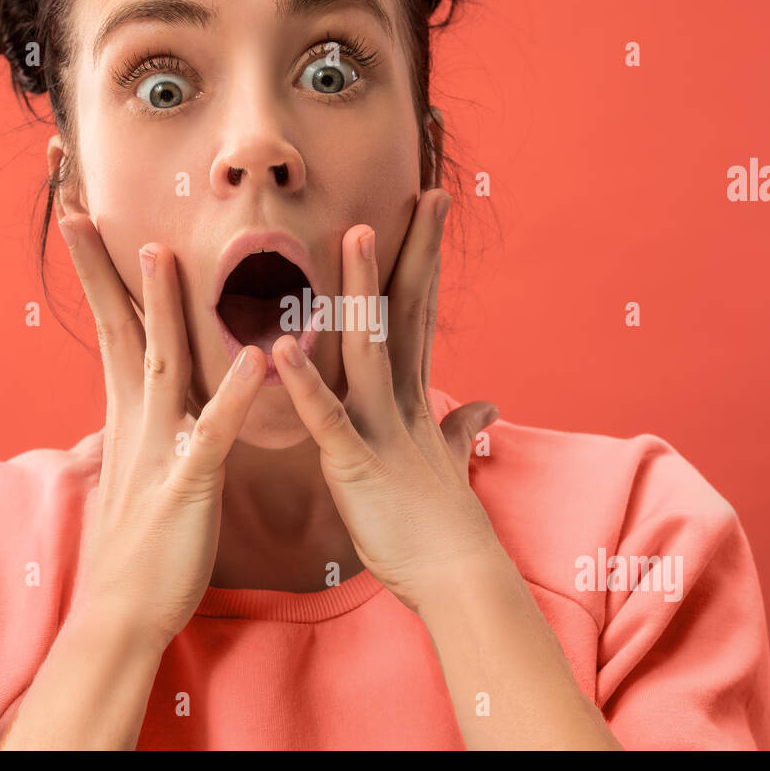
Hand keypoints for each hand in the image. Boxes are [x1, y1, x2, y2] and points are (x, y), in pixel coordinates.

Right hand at [57, 201, 266, 647]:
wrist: (124, 612)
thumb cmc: (144, 539)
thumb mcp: (143, 463)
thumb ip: (149, 416)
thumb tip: (144, 386)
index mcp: (132, 411)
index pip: (112, 323)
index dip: (97, 269)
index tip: (78, 215)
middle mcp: (136, 419)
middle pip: (118, 326)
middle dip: (99, 265)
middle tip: (73, 205)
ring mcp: (157, 450)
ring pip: (160, 366)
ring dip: (161, 309)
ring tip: (161, 251)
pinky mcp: (187, 486)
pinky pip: (211, 435)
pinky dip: (231, 397)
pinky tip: (256, 360)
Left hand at [271, 188, 506, 613]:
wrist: (456, 577)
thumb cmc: (443, 524)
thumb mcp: (449, 461)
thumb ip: (460, 425)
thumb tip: (487, 404)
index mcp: (415, 397)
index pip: (421, 314)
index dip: (425, 261)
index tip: (431, 211)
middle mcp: (404, 401)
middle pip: (409, 313)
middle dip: (414, 252)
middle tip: (425, 193)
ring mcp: (381, 428)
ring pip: (370, 347)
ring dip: (362, 291)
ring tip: (355, 234)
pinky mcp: (356, 463)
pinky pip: (327, 418)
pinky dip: (305, 384)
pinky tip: (282, 348)